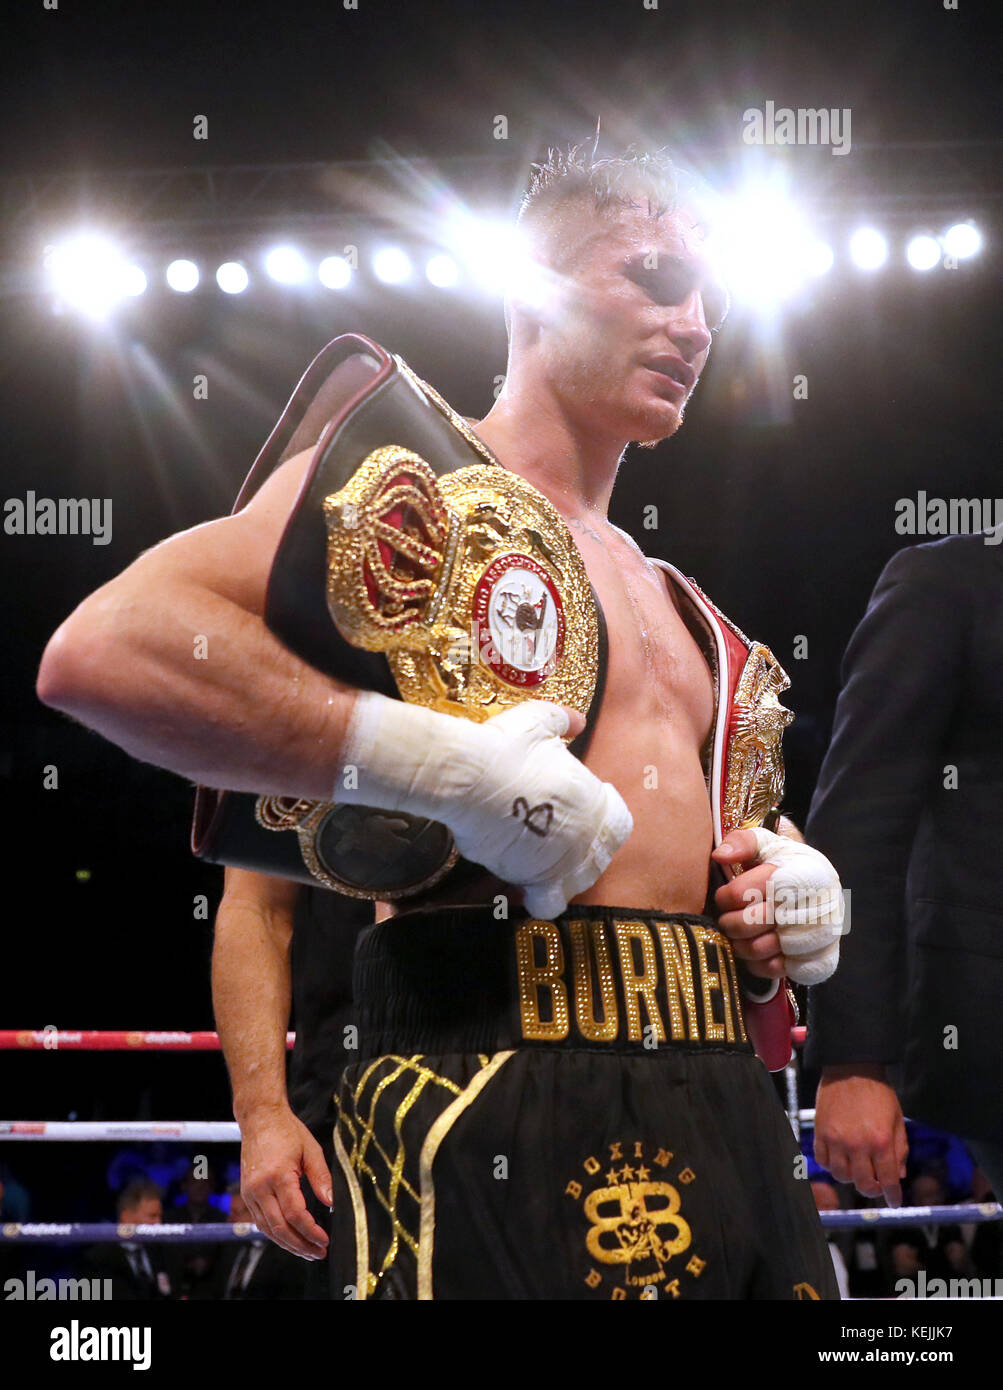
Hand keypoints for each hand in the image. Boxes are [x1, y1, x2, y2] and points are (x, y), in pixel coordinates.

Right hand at [239, 1105, 331, 1258]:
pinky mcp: (247, 1194)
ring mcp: (250, 1193)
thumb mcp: (311, 1149)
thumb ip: (321, 1178)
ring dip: (288, 1244)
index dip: (311, 1232)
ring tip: (307, 1252)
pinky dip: (275, 1234)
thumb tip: (331, 1203)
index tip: (325, 1241)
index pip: (295, 1214)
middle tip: (318, 1253)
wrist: (259, 1119)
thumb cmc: (287, 1131)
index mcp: (278, 1175)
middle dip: (300, 1245)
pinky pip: (260, 1222)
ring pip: (268, 1229)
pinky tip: (290, 1239)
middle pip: (280, 1227)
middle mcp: (260, 1188)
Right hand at [338, 694, 632, 918]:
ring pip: (578, 882)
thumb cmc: (505, 747)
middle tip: (559, 838)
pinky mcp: (533, 879)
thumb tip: (578, 721)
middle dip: (585, 850)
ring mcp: (562, 862)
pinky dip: (542, 898)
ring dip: (566, 874)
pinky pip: (549, 903)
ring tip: (544, 862)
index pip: (619, 824)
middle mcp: (585, 836)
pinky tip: (527, 886)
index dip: (604, 819)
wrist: (470, 778)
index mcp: (593, 801)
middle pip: (599, 856)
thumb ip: (563, 721)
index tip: (585, 812)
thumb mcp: (539, 721)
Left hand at [712, 827, 842, 983]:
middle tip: (726, 921)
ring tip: (740, 936)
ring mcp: (826, 933)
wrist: (818, 886)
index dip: (729, 896)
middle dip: (732, 923)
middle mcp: (821, 903)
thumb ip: (742, 842)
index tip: (724, 896)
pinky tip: (761, 953)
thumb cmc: (785, 864)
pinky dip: (766, 966)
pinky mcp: (825, 959)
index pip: (752, 890)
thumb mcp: (766, 843)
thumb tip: (720, 855)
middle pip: (754, 922)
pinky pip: (786, 971)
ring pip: (766, 949)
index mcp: (805, 871)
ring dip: (744, 946)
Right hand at [813, 1065, 907, 1206]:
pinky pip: (823, 1161)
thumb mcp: (897, 1119)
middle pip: (864, 1184)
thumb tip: (898, 1174)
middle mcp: (858, 1145)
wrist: (851, 1067)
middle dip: (873, 1189)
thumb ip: (900, 1148)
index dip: (893, 1196)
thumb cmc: (877, 1092)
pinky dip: (832, 1165)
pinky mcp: (821, 1133)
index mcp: (881, 1141)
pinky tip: (840, 1158)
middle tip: (876, 1185)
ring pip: (842, 1176)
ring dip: (851, 1177)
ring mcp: (837, 1140)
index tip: (894, 1202)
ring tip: (857, 1167)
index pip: (888, 1180)